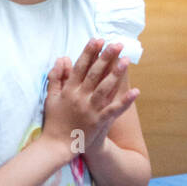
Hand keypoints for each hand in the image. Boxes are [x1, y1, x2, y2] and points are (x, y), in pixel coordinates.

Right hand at [41, 38, 138, 157]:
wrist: (56, 146)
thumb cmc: (54, 121)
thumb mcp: (51, 97)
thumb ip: (56, 77)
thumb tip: (62, 58)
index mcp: (69, 90)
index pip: (80, 67)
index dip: (89, 52)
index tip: (98, 39)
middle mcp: (79, 97)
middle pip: (94, 73)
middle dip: (106, 57)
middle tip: (116, 44)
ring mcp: (90, 109)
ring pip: (104, 88)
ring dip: (116, 74)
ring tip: (126, 60)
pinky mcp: (98, 121)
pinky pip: (114, 110)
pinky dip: (125, 101)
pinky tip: (135, 92)